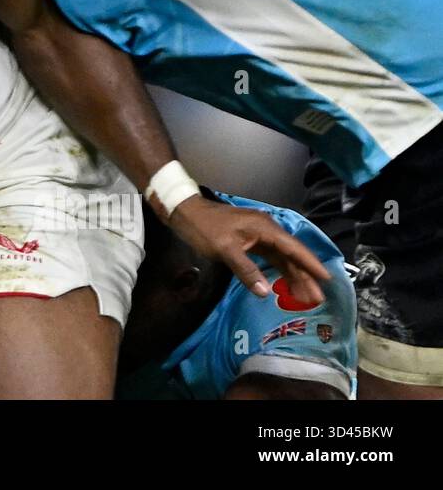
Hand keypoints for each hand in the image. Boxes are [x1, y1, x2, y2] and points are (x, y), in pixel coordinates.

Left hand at [167, 195, 330, 304]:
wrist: (184, 212)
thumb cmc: (204, 228)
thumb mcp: (225, 249)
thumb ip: (246, 270)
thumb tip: (265, 292)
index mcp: (265, 228)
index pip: (294, 248)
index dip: (311, 264)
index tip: (327, 278)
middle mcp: (267, 230)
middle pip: (291, 255)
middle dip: (305, 276)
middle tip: (318, 298)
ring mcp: (259, 235)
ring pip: (282, 257)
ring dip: (294, 275)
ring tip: (306, 296)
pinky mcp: (250, 241)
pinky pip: (271, 257)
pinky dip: (279, 270)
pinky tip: (286, 284)